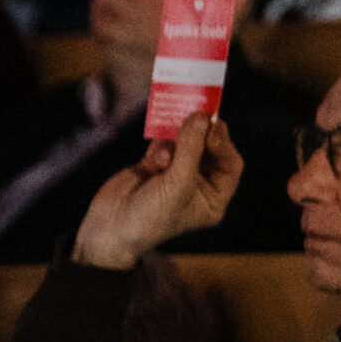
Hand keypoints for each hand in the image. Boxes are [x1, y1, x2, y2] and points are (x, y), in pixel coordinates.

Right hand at [71, 112, 243, 270]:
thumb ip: (191, 148)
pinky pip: (164, 144)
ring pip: (186, 142)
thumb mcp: (178, 184)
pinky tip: (154, 156)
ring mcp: (176, 174)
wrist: (110, 228)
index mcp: (212, 198)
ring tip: (172, 130)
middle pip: (209, 149)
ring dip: (178, 138)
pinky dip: (160, 143)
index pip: (230, 164)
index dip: (224, 143)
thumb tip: (201, 116)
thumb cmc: (150, 216)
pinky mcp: (155, 165)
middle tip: (195, 113)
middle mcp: (198, 185)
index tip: (212, 125)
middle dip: (201, 133)